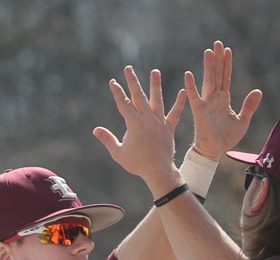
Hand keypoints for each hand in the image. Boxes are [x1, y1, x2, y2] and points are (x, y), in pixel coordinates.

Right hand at [94, 66, 186, 195]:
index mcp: (134, 124)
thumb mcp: (118, 153)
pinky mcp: (169, 128)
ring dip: (155, 85)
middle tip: (128, 68)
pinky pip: (175, 113)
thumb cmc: (137, 164)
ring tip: (155, 71)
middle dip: (132, 81)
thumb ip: (108, 139)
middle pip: (138, 96)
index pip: (123, 104)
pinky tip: (184, 91)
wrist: (158, 171)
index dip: (117, 92)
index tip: (113, 81)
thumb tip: (96, 130)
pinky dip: (179, 103)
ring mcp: (159, 122)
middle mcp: (147, 119)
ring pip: (157, 100)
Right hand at [185, 40, 262, 159]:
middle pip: (217, 74)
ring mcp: (207, 104)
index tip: (227, 50)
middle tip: (218, 43)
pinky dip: (191, 86)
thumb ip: (249, 106)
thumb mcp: (243, 121)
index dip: (227, 64)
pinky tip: (188, 74)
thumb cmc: (226, 138)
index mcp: (224, 99)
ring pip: (208, 81)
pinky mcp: (199, 112)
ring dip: (208, 66)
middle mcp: (215, 98)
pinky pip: (195, 97)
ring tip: (208, 51)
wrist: (214, 152)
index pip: (226, 77)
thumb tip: (258, 91)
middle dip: (217, 59)